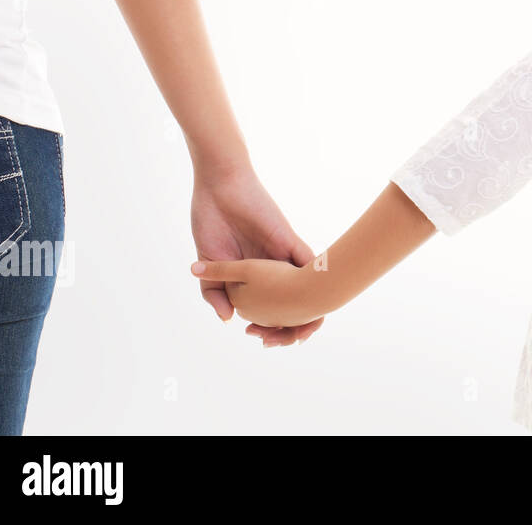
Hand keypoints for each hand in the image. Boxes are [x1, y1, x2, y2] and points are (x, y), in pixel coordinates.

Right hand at [190, 164, 323, 346]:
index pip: (267, 303)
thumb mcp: (207, 263)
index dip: (271, 323)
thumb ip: (214, 292)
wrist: (219, 188)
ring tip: (312, 325)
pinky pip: (308, 259)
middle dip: (295, 320)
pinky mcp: (288, 239)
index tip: (268, 342)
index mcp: (251, 274)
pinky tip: (323, 294)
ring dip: (310, 302)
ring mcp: (281, 253)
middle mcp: (270, 266)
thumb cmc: (210, 222)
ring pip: (303, 282)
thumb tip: (227, 320)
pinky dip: (316, 276)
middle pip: (290, 297)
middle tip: (296, 340)